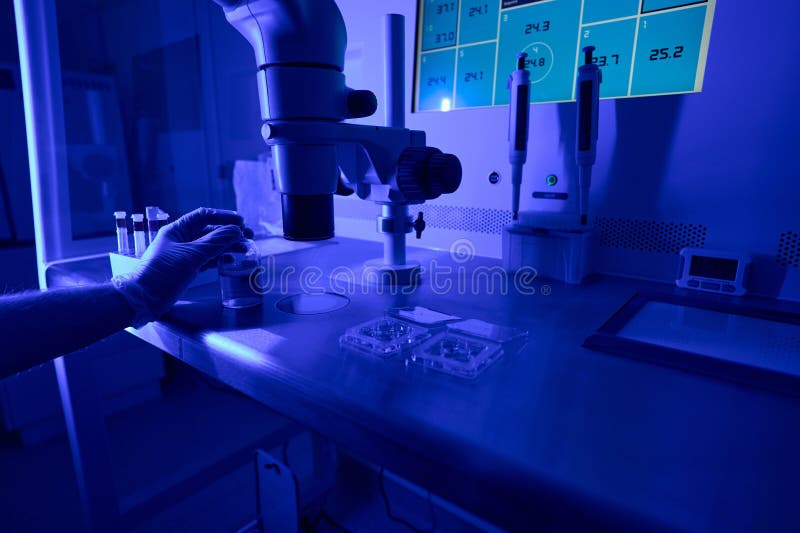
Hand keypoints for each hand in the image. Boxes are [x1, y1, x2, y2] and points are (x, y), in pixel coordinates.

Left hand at [113, 208, 247, 324]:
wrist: (143, 298)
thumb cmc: (162, 273)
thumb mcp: (190, 255)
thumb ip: (215, 242)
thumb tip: (235, 231)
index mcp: (177, 230)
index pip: (204, 216)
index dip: (223, 217)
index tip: (240, 222)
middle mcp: (182, 240)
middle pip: (210, 231)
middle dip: (229, 233)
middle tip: (248, 237)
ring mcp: (185, 255)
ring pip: (211, 246)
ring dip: (227, 246)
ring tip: (244, 249)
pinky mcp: (187, 269)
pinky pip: (208, 260)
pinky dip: (220, 259)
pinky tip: (230, 261)